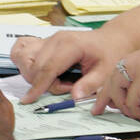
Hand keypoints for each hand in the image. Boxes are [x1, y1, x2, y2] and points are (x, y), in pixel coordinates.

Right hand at [11, 27, 132, 103]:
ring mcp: (50, 40)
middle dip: (47, 84)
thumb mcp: (106, 71)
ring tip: (63, 80)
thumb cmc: (110, 52)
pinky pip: (30, 56)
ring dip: (40, 77)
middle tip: (70, 87)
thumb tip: (74, 97)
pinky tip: (51, 74)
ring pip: (30, 63)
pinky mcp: (47, 43)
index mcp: (70, 45)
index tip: (28, 100)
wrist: (111, 39)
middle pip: (37, 68)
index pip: (47, 68)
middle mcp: (56, 39)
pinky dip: (35, 69)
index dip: (38, 86)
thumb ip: (90, 85)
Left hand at [93, 41, 139, 126]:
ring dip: (127, 106)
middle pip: (117, 72)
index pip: (126, 64)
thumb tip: (120, 95)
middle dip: (108, 94)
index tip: (108, 97)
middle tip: (99, 109)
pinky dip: (139, 112)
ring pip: (119, 86)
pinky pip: (130, 101)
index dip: (116, 83)